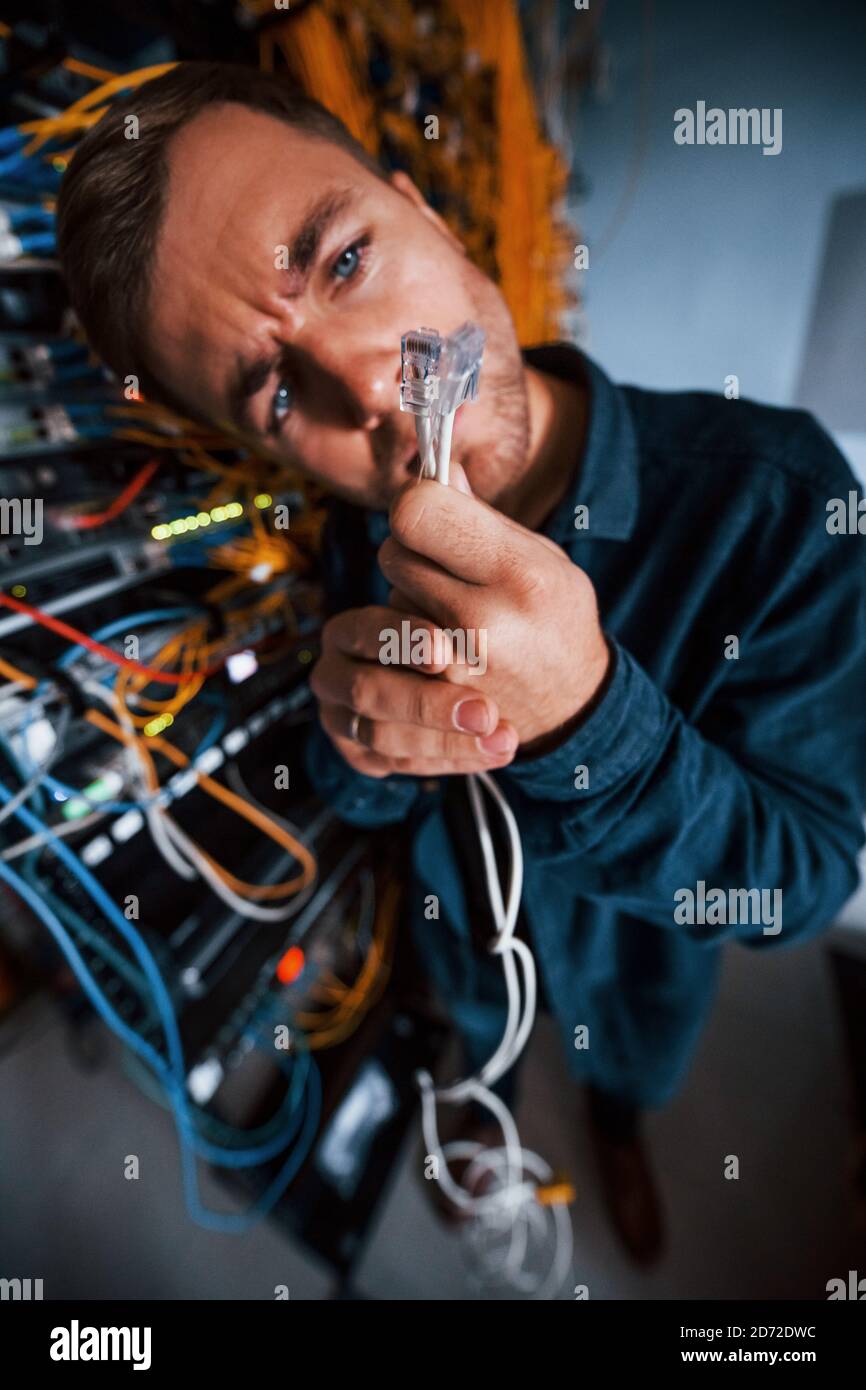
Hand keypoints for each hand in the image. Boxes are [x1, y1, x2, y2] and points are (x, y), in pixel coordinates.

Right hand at [310, 602, 519, 778]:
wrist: (441, 680)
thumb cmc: (445, 636)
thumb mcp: (442, 620)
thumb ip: (447, 621)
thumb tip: (467, 622)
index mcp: (346, 633)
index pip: (366, 632)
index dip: (404, 640)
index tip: (446, 652)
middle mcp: (332, 676)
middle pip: (367, 692)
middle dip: (428, 705)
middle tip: (484, 713)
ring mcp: (340, 720)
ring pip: (382, 738)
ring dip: (448, 742)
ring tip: (503, 739)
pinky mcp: (358, 755)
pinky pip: (401, 764)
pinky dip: (451, 761)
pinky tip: (493, 753)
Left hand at [377, 462, 609, 752]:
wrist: (572, 709)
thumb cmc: (556, 618)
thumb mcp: (541, 556)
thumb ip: (481, 515)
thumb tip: (437, 467)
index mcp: (518, 570)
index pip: (416, 512)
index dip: (415, 504)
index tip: (429, 511)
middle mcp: (484, 618)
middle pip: (393, 551)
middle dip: (410, 549)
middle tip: (445, 564)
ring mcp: (454, 663)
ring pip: (391, 596)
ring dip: (411, 597)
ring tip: (458, 614)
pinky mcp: (432, 695)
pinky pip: (391, 643)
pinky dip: (408, 638)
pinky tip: (445, 643)